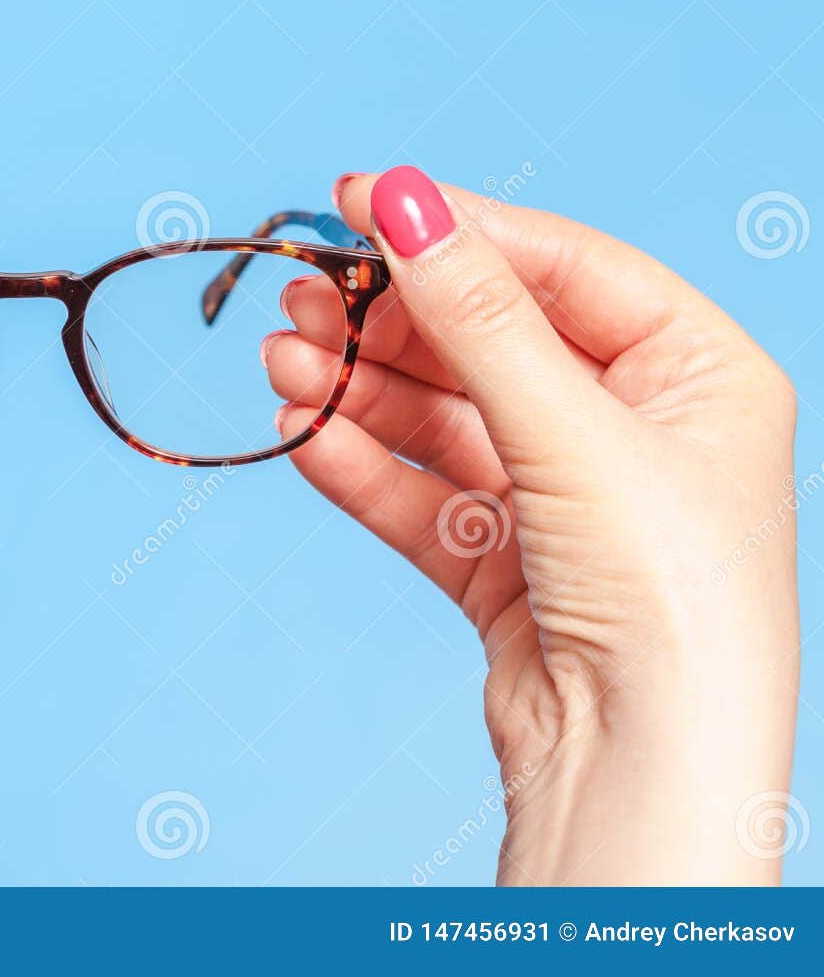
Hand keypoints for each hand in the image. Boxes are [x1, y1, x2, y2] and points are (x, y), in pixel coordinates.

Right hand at [263, 165, 798, 884]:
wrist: (643, 780)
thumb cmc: (666, 600)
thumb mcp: (572, 431)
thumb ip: (478, 315)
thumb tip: (407, 201)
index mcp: (697, 374)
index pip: (563, 268)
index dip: (458, 230)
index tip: (362, 199)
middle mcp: (636, 431)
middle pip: (489, 341)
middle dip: (390, 320)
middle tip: (303, 292)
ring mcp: (565, 500)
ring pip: (441, 419)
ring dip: (358, 389)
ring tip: (283, 362)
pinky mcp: (505, 564)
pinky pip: (421, 493)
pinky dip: (362, 463)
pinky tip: (304, 432)